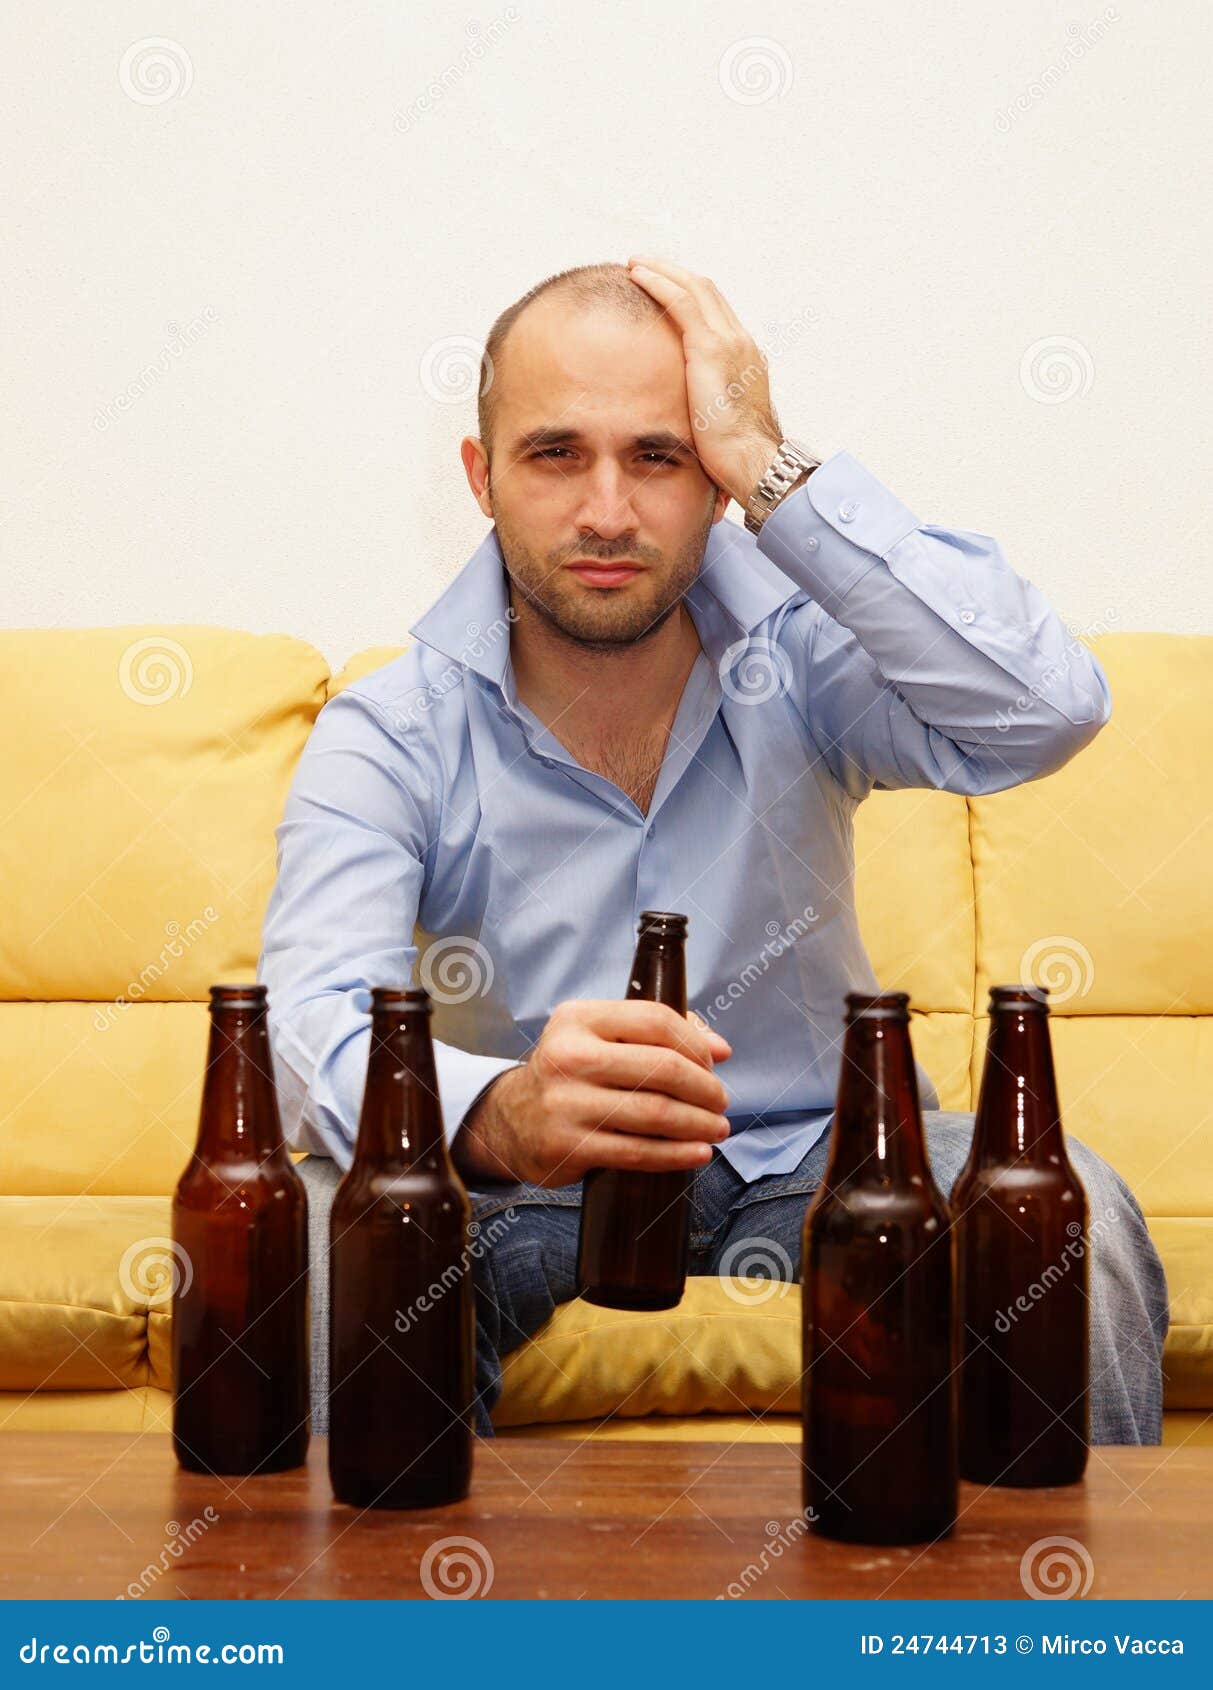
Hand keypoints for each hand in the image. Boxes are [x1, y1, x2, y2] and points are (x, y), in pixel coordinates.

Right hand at [451, 998, 732, 1187]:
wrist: (512, 1119)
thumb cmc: (572, 1073)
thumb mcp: (599, 1036)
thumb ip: (656, 1032)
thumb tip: (718, 1049)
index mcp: (578, 1019)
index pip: (656, 1020)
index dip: (696, 1043)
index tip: (714, 1062)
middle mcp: (569, 1056)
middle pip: (662, 1067)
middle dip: (705, 1087)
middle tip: (721, 1101)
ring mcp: (566, 1104)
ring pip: (656, 1113)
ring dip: (699, 1123)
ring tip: (716, 1128)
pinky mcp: (569, 1147)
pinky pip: (638, 1152)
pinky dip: (677, 1154)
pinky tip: (697, 1152)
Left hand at [626, 255, 784, 506]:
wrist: (752, 461)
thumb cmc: (736, 456)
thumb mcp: (720, 423)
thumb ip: (707, 406)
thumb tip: (690, 418)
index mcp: (745, 358)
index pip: (716, 312)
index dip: (689, 293)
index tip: (665, 286)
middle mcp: (741, 342)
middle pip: (707, 290)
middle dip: (675, 272)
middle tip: (646, 264)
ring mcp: (729, 341)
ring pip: (694, 288)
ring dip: (662, 270)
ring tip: (635, 263)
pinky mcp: (710, 348)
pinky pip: (681, 302)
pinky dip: (658, 283)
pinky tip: (637, 276)